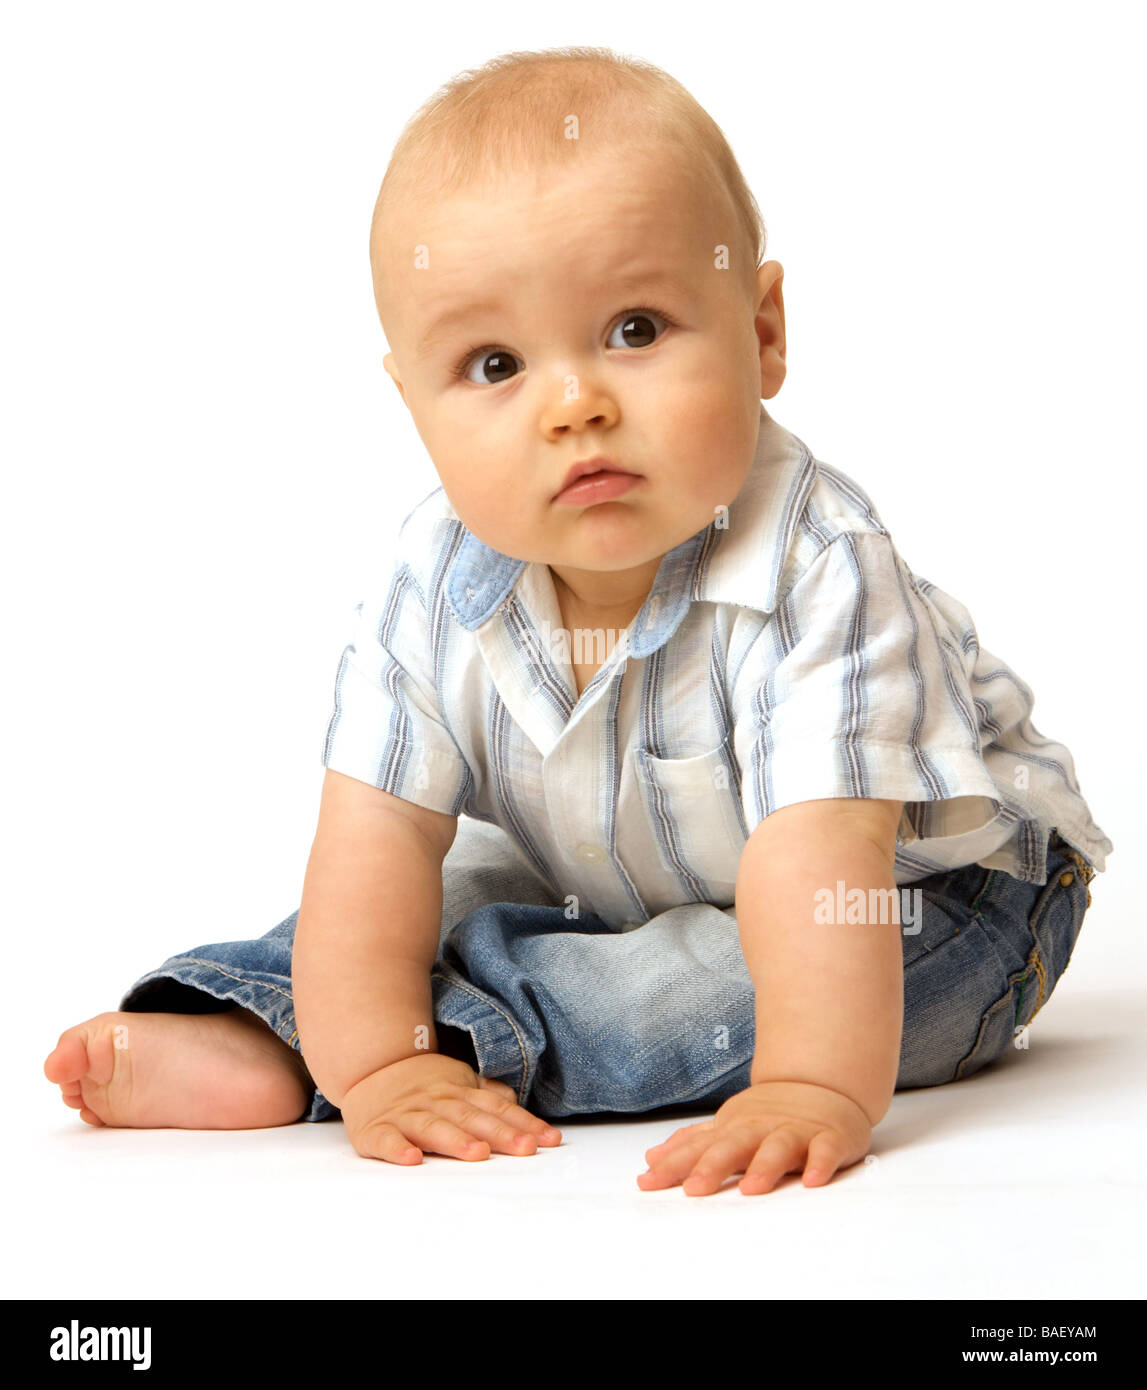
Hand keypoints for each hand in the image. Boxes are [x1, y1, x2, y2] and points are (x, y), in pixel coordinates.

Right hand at [340, 1052, 561, 1163]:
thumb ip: (488, 1095)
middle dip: (500, 1133)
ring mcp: (406, 1114)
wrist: (369, 1067)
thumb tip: (519, 1105)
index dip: (523, 1123)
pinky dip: (397, 1149)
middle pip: (471, 1117)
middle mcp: (436, 1101)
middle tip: (525, 1148)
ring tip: (478, 1153)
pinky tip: (412, 1159)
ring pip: (433, 1126)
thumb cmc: (422, 1082)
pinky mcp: (376, 1129)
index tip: (549, 1140)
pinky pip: (387, 1140)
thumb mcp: (458, 1081)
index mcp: (459, 1091)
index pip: (496, 1108)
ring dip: (456, 1140)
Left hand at [636, 1080, 871, 1195]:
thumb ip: (692, 1144)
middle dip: (713, 1166)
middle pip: (734, 1146)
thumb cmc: (769, 1115)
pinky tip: (812, 1181)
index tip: (647, 1183)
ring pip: (778, 1147)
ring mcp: (795, 1132)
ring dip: (765, 1166)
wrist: (822, 1085)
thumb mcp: (727, 1126)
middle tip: (694, 1189)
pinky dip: (820, 1164)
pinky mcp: (828, 1138)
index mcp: (733, 1128)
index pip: (698, 1147)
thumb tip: (651, 1158)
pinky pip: (825, 1151)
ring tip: (751, 1188)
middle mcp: (760, 1128)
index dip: (673, 1164)